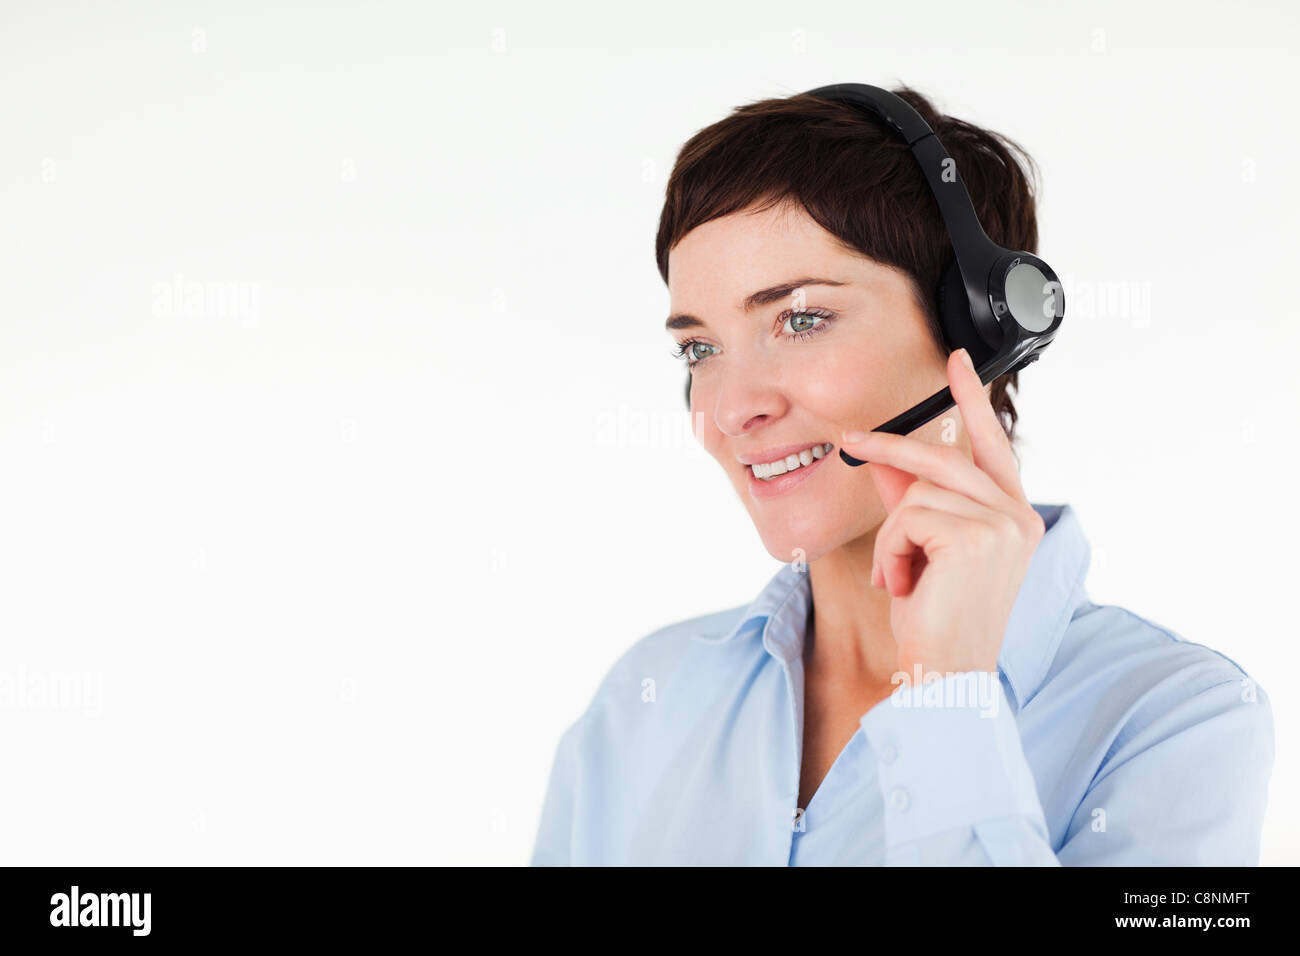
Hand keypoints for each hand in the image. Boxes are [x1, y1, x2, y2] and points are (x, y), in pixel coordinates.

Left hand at [838, 348, 1045, 681]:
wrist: (943, 673)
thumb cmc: (935, 620)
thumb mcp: (919, 549)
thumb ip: (909, 499)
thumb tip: (880, 456)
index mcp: (1013, 517)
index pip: (991, 444)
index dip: (971, 401)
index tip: (957, 360)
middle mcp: (1017, 516)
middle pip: (943, 456)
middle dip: (889, 448)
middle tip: (848, 442)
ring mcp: (1002, 524)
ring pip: (918, 490)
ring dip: (892, 535)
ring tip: (901, 578)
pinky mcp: (975, 537)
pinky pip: (908, 515)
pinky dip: (892, 550)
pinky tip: (904, 585)